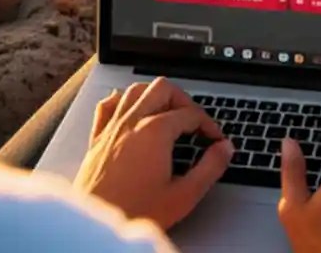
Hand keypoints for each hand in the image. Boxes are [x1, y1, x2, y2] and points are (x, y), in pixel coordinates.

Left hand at [74, 77, 233, 228]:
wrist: (95, 230)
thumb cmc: (134, 212)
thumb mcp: (184, 195)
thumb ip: (210, 168)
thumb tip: (224, 149)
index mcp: (155, 132)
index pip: (190, 114)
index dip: (208, 124)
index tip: (214, 139)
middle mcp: (132, 123)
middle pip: (163, 89)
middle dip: (184, 100)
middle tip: (194, 119)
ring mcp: (112, 128)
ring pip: (135, 90)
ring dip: (155, 94)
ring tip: (168, 109)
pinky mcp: (97, 139)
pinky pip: (108, 105)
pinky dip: (122, 100)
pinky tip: (130, 109)